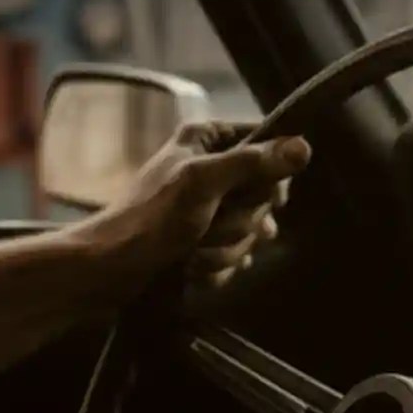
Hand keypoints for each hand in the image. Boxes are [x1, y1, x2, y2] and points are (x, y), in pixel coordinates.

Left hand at [78, 121, 310, 292]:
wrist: (109, 270)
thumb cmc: (149, 219)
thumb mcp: (202, 183)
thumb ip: (252, 163)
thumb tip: (303, 148)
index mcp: (206, 141)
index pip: (266, 143)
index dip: (272, 174)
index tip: (271, 196)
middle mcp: (210, 169)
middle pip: (264, 193)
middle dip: (242, 222)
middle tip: (212, 226)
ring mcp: (209, 208)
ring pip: (253, 230)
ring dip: (228, 248)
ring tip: (195, 252)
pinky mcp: (206, 241)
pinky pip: (237, 255)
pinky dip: (217, 265)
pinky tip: (194, 268)